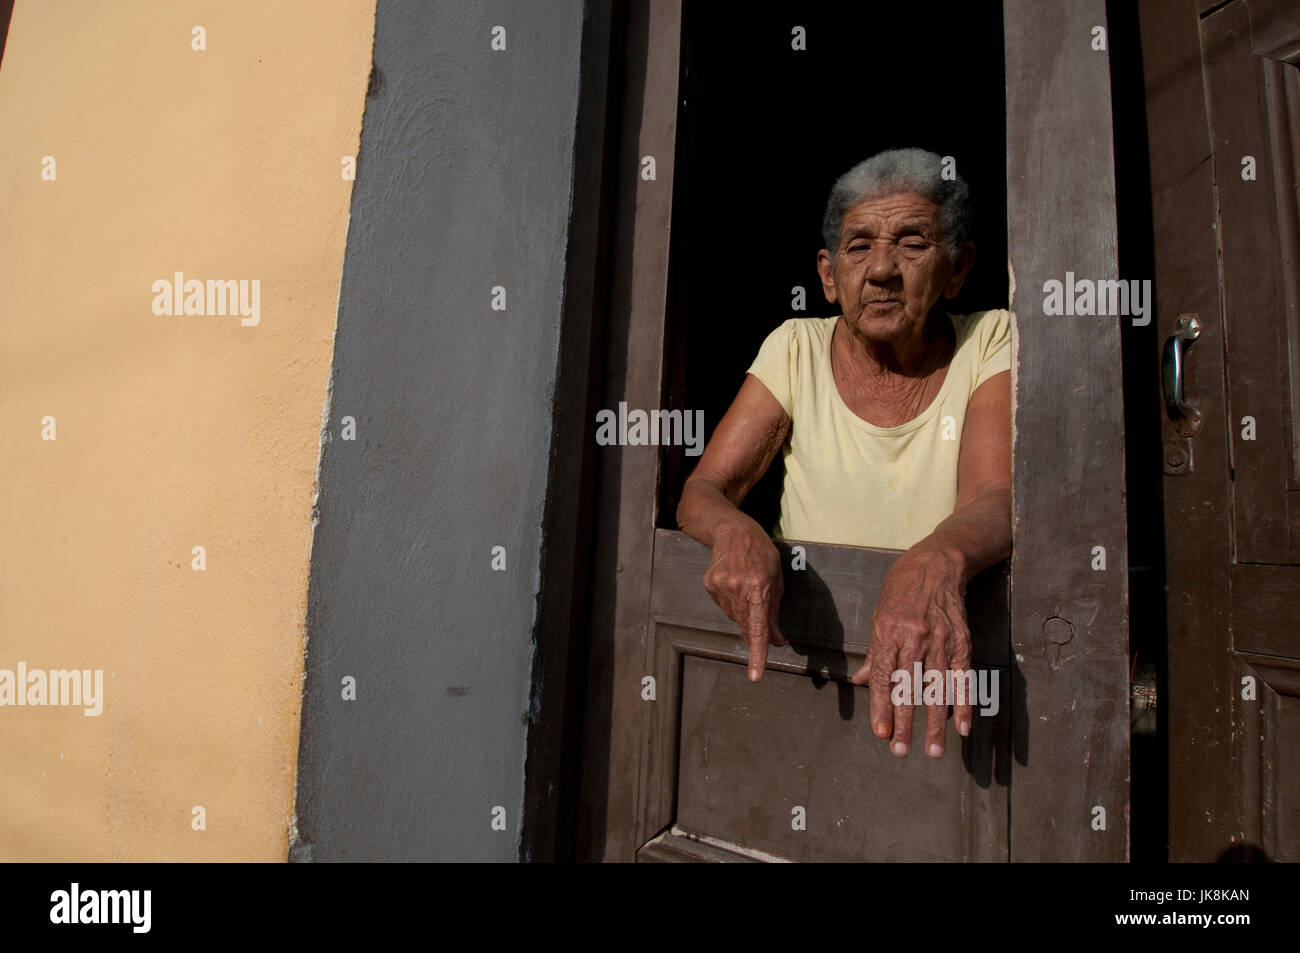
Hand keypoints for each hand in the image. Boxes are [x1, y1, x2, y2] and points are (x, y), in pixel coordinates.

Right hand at [702, 524, 786, 680]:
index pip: (758, 628)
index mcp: (759, 587)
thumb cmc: (762, 553)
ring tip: (747, 590)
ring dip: (743, 613)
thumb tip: (776, 641)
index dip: (758, 653)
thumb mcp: (777, 580)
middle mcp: (738, 588)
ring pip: (734, 617)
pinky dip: (731, 603)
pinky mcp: (709, 585)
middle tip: (761, 619)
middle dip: (754, 629)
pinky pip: (723, 606)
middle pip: (745, 625)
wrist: (733, 531)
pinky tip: (734, 584)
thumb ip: (775, 613)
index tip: (755, 675)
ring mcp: (720, 587)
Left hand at [850, 545, 972, 757]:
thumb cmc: (902, 589)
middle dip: (904, 723)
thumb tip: (863, 682)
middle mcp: (913, 638)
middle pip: (908, 688)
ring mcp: (939, 640)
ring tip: (934, 751)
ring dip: (936, 723)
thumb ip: (874, 652)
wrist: (937, 563)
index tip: (880, 733)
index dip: (882, 708)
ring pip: (936, 689)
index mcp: (888, 632)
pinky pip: (962, 677)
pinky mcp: (962, 641)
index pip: (884, 678)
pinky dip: (963, 703)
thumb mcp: (879, 615)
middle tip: (900, 751)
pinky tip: (962, 726)